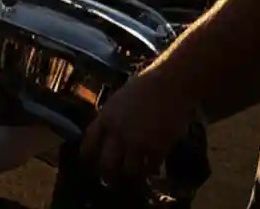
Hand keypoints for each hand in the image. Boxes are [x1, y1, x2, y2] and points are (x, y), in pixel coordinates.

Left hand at [80, 62, 191, 181]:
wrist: (171, 82)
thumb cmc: (146, 85)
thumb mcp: (119, 99)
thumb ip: (110, 118)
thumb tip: (105, 134)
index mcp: (106, 118)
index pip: (89, 144)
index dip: (89, 156)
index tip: (92, 161)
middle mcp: (118, 133)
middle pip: (107, 164)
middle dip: (109, 174)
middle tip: (113, 178)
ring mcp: (138, 142)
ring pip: (129, 171)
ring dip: (132, 174)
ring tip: (136, 174)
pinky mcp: (157, 147)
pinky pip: (151, 167)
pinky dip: (151, 169)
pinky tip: (153, 166)